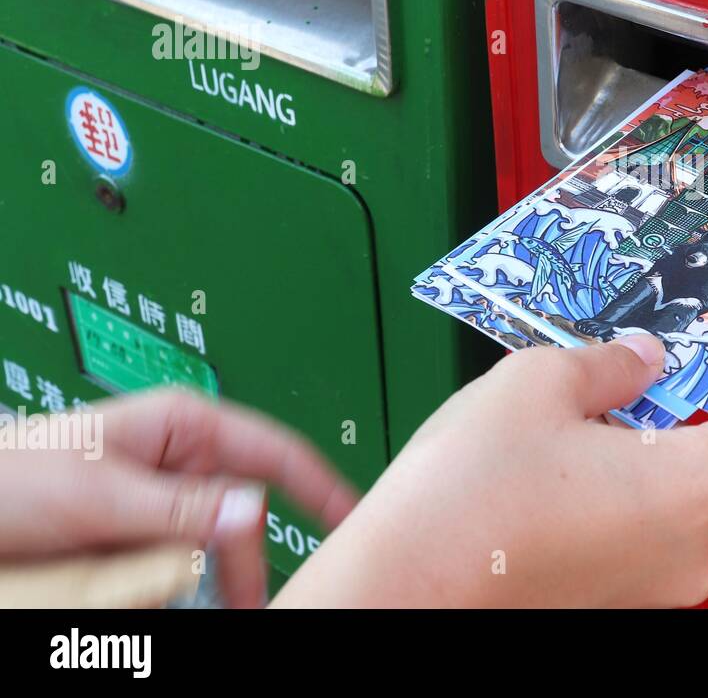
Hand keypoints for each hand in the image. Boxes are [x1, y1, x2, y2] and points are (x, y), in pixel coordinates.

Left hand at [0, 390, 358, 606]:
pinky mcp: (136, 542)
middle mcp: (178, 464)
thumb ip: (177, 506)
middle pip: (242, 521)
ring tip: (187, 601)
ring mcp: (158, 506)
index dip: (320, 484)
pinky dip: (174, 591)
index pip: (275, 452)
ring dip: (200, 582)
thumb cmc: (9, 476)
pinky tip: (159, 598)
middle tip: (243, 602)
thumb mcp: (98, 491)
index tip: (352, 516)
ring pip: (209, 554)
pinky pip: (176, 573)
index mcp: (183, 427)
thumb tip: (252, 513)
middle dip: (239, 561)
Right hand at [274, 335, 707, 607]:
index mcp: (696, 487)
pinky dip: (619, 493)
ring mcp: (655, 588)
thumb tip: (642, 358)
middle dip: (683, 406)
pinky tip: (558, 469)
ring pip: (674, 498)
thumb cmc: (469, 494)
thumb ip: (612, 362)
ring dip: (645, 449)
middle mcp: (693, 550)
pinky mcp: (615, 604)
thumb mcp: (539, 381)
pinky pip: (641, 534)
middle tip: (636, 366)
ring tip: (579, 416)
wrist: (402, 589)